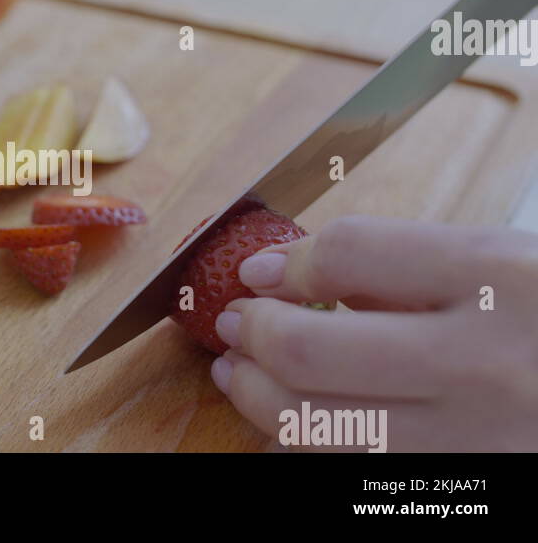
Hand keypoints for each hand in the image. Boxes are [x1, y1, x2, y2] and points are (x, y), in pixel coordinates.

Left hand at [208, 216, 537, 450]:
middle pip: (310, 349)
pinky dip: (303, 445)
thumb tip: (291, 279)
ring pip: (316, 427)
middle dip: (252, 332)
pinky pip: (352, 473)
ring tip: (240, 373)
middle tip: (235, 323)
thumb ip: (411, 269)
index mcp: (506, 279)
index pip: (351, 253)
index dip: (288, 261)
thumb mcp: (512, 266)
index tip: (260, 272)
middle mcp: (488, 364)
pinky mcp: (469, 491)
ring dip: (255, 396)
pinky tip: (290, 423)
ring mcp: (478, 442)